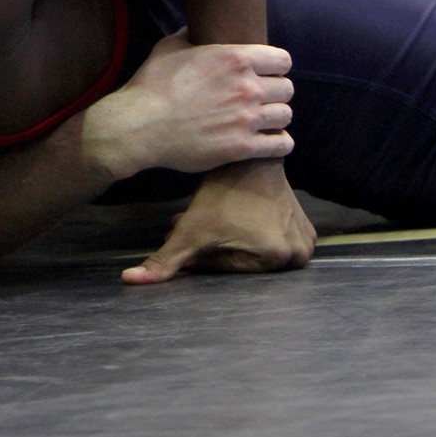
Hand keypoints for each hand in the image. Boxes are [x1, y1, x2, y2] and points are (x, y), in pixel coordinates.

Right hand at [86, 33, 293, 180]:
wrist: (139, 125)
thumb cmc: (151, 85)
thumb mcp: (169, 47)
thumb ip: (190, 34)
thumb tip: (196, 27)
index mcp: (236, 58)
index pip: (283, 60)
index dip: (275, 67)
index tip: (266, 74)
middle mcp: (248, 87)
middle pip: (287, 88)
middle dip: (276, 93)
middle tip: (262, 100)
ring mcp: (248, 118)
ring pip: (286, 116)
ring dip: (276, 118)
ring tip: (265, 121)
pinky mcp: (243, 147)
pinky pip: (281, 145)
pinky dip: (279, 144)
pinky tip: (269, 142)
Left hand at [122, 160, 315, 282]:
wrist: (248, 156)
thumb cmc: (221, 192)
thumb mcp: (190, 230)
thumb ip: (164, 261)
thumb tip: (131, 280)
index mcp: (279, 257)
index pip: (229, 270)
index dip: (201, 255)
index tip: (189, 234)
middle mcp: (298, 253)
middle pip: (243, 262)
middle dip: (215, 248)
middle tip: (200, 225)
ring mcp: (305, 239)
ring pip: (254, 251)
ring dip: (230, 241)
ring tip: (217, 218)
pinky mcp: (304, 227)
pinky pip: (269, 240)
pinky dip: (250, 233)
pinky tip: (236, 216)